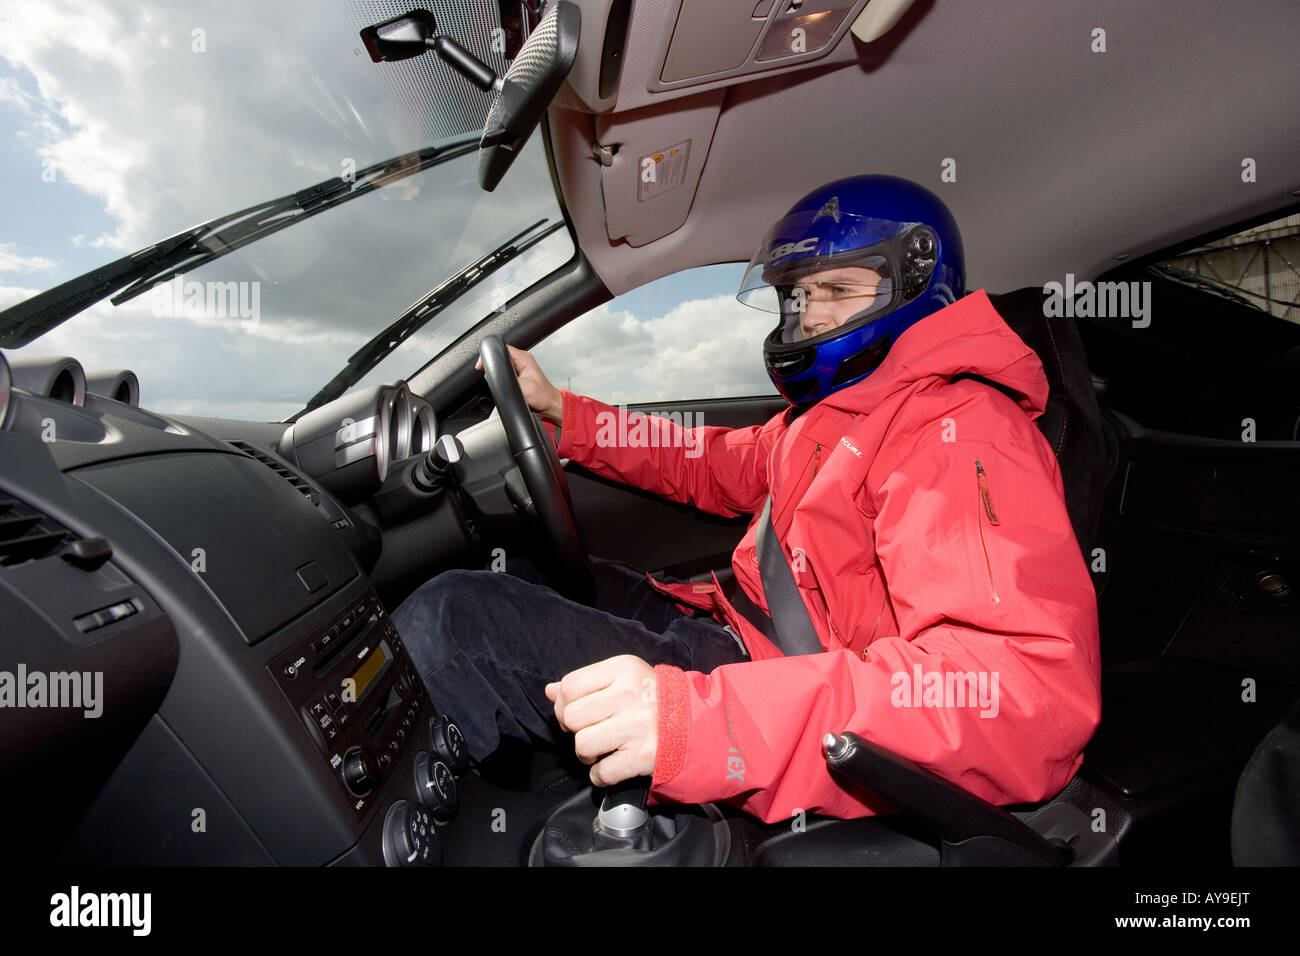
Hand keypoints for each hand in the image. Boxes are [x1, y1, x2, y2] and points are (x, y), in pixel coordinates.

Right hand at [475, 344, 563, 423]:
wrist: (550, 406)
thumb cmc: (543, 397)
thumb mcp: (524, 388)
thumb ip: (507, 381)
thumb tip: (492, 377)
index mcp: (524, 358)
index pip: (502, 348)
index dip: (490, 355)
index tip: (482, 365)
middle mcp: (521, 360)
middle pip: (500, 355)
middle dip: (492, 365)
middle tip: (490, 376)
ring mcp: (519, 367)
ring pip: (501, 364)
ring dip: (497, 373)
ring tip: (500, 382)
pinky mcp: (517, 376)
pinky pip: (504, 373)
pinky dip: (501, 379)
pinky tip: (504, 385)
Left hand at [546, 655, 658, 787]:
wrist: (696, 724)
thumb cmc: (654, 699)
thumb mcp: (624, 678)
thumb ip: (587, 683)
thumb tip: (550, 691)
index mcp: (623, 669)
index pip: (570, 686)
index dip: (564, 704)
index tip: (575, 713)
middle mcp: (629, 695)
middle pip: (572, 717)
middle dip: (575, 730)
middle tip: (590, 731)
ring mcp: (637, 726)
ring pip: (582, 744)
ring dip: (586, 754)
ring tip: (601, 749)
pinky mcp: (643, 756)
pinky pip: (601, 772)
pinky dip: (600, 775)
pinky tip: (612, 766)